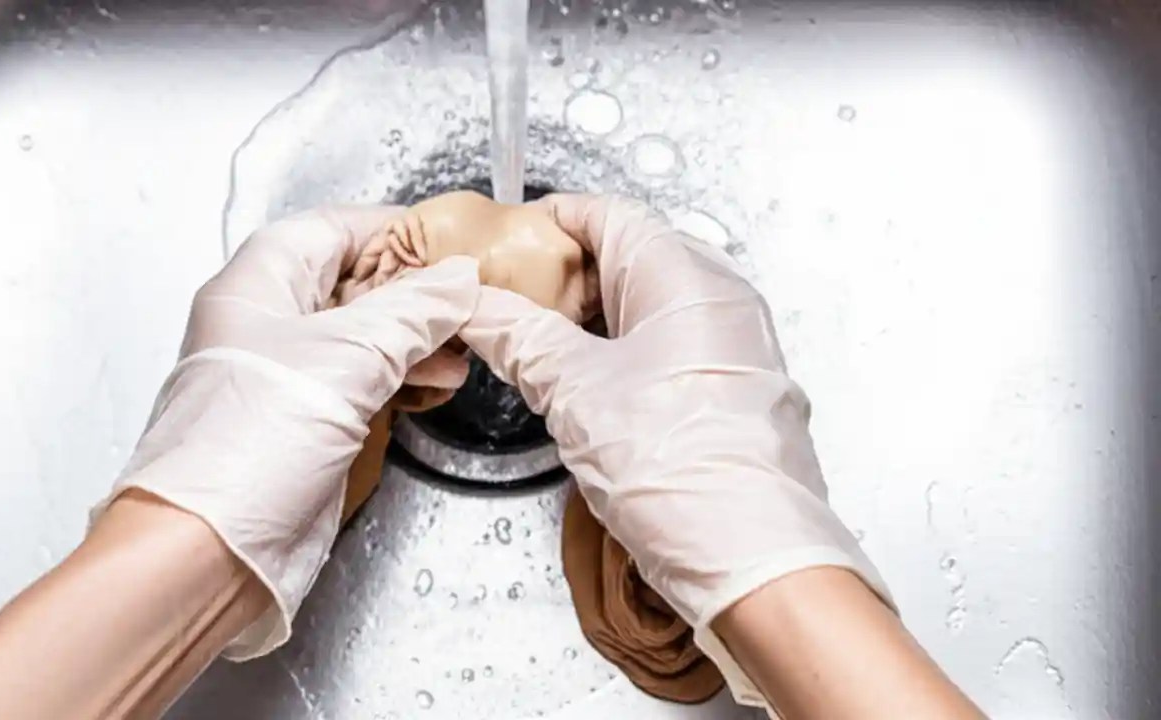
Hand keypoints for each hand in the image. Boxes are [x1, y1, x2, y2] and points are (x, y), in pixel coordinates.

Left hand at [96, 207, 479, 659]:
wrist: (208, 549)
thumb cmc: (249, 446)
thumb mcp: (348, 356)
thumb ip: (412, 310)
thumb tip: (459, 278)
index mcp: (258, 283)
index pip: (334, 228)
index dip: (394, 231)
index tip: (452, 241)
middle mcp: (266, 322)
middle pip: (351, 280)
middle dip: (413, 288)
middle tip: (467, 296)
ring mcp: (285, 376)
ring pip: (360, 334)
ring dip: (413, 336)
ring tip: (463, 344)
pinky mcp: (302, 424)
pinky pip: (359, 382)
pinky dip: (400, 377)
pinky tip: (438, 382)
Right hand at [459, 194, 892, 706]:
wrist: (751, 558)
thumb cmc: (681, 471)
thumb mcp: (573, 390)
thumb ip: (516, 336)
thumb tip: (474, 307)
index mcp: (685, 276)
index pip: (608, 214)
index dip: (549, 220)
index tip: (507, 241)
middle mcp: (722, 299)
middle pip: (630, 256)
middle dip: (566, 275)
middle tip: (513, 300)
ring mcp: (736, 346)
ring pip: (652, 306)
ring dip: (595, 320)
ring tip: (544, 349)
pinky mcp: (737, 392)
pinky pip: (675, 347)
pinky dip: (628, 353)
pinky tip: (594, 388)